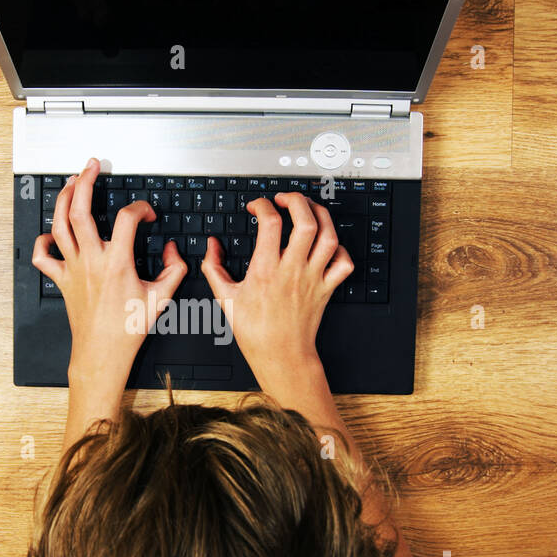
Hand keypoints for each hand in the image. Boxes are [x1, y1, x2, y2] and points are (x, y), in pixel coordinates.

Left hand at [31, 157, 187, 388]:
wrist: (102, 353)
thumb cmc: (128, 330)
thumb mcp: (161, 299)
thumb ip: (174, 270)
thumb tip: (174, 251)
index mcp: (116, 263)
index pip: (126, 219)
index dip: (140, 209)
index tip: (147, 215)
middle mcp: (91, 261)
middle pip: (80, 211)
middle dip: (84, 182)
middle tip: (92, 166)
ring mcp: (72, 269)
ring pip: (59, 226)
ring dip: (63, 200)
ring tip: (71, 183)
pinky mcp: (61, 281)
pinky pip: (42, 258)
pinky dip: (42, 242)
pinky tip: (49, 233)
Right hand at [200, 193, 352, 391]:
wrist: (281, 357)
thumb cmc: (255, 332)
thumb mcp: (225, 298)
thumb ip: (214, 268)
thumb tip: (212, 246)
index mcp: (266, 270)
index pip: (270, 223)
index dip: (263, 205)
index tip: (257, 207)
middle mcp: (292, 270)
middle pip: (305, 222)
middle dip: (297, 200)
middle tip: (285, 199)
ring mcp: (313, 279)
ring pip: (329, 237)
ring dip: (322, 216)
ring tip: (309, 210)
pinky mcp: (327, 289)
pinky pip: (344, 264)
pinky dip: (340, 250)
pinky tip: (327, 245)